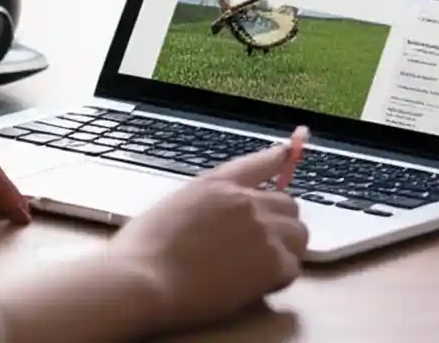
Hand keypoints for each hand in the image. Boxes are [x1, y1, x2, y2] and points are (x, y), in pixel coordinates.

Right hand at [106, 143, 308, 334]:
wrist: (142, 280)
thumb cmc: (140, 251)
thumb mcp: (170, 207)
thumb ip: (203, 205)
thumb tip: (216, 219)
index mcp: (216, 185)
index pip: (258, 164)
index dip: (276, 159)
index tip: (287, 152)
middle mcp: (245, 201)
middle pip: (288, 205)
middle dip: (279, 223)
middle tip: (260, 246)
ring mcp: (262, 229)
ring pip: (298, 234)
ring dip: (286, 249)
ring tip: (261, 269)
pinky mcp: (271, 262)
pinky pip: (293, 267)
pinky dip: (280, 278)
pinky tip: (257, 286)